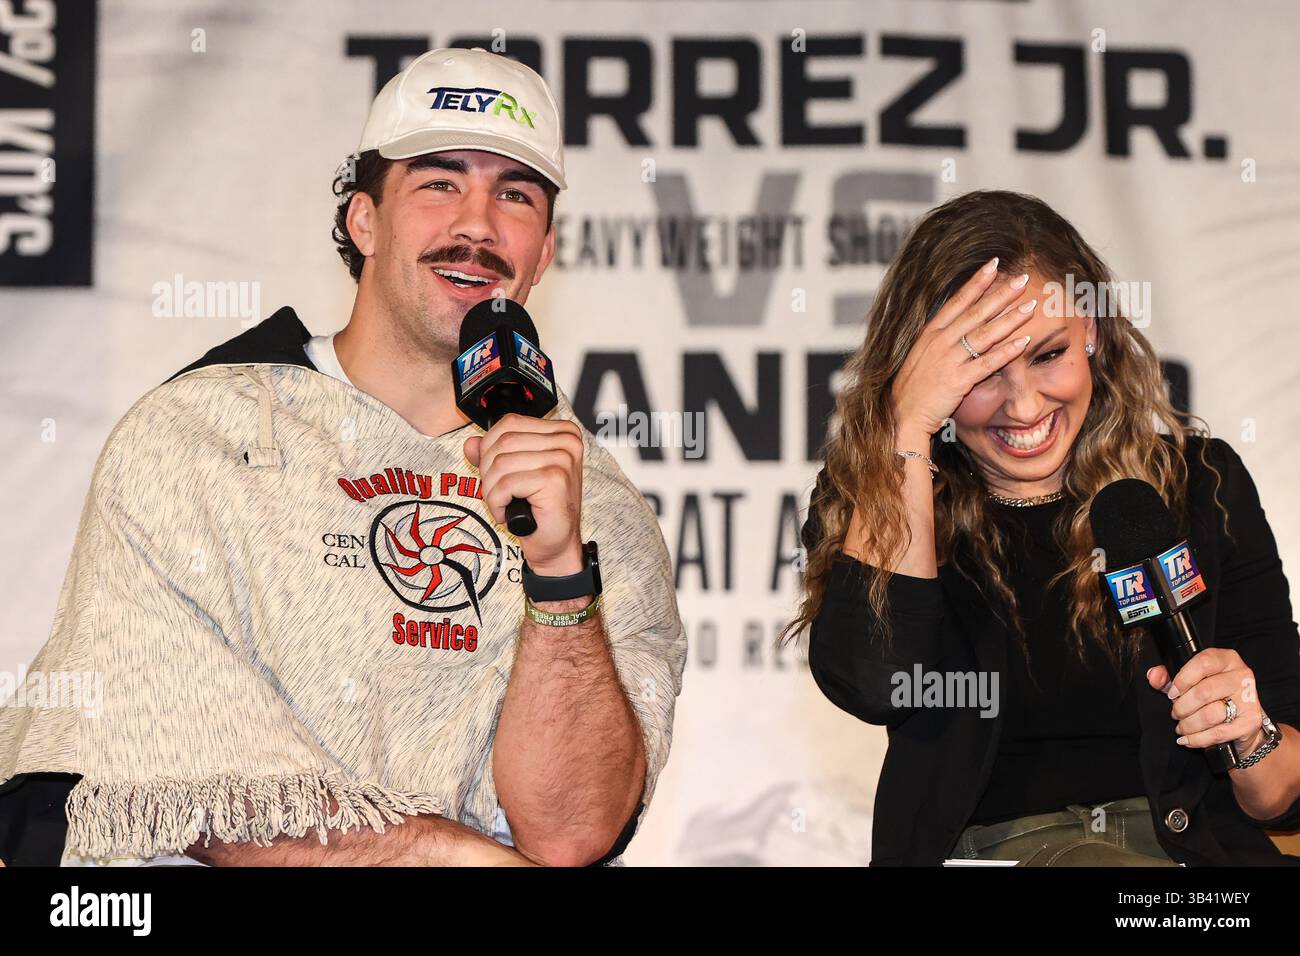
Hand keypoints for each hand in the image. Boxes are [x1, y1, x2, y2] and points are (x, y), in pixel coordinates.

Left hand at [464, 413, 584, 575]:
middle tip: (497, 493)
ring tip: (503, 504)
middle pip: (503, 442)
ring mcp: (562, 459)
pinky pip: (506, 484)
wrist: (557, 543)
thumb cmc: (540, 509)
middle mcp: (566, 441)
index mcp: (562, 432)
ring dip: (491, 490)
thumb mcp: (516, 473)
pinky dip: (497, 502)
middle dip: (488, 471)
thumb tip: (470, 443)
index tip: (495, 473)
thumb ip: (493, 454)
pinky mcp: (554, 480)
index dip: (490, 447)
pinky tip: (507, 513)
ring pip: (501, 463)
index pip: (510, 423)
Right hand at [890, 256, 1037, 436]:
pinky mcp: (958, 380)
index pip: (957, 301)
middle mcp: (940, 342)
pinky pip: (987, 363)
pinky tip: (1025, 341)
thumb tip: (960, 322)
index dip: (976, 282)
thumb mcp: (921, 354)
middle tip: (1022, 279)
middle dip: (1000, 294)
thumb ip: (941, 337)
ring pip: (984, 334)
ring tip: (1031, 305)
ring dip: (1010, 319)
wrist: (903, 415)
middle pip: (975, 312)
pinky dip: (1007, 352)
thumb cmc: (913, 387)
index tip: (994, 264)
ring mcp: (948, 360)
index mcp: (930, 333)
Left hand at [1147, 649, 1265, 754]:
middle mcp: (1241, 676)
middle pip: (1204, 692)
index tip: (1171, 694)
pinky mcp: (1251, 722)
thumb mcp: (1188, 681)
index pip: (1203, 663)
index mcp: (1226, 659)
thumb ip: (1167, 677)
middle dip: (1182, 707)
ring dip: (1189, 725)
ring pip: (1210, 714)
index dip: (1182, 680)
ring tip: (1181, 727)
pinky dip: (1198, 739)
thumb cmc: (1212, 696)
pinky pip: (1219, 733)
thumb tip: (1153, 676)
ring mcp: (1249, 699)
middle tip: (1175, 714)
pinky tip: (1188, 739)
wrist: (1240, 721)